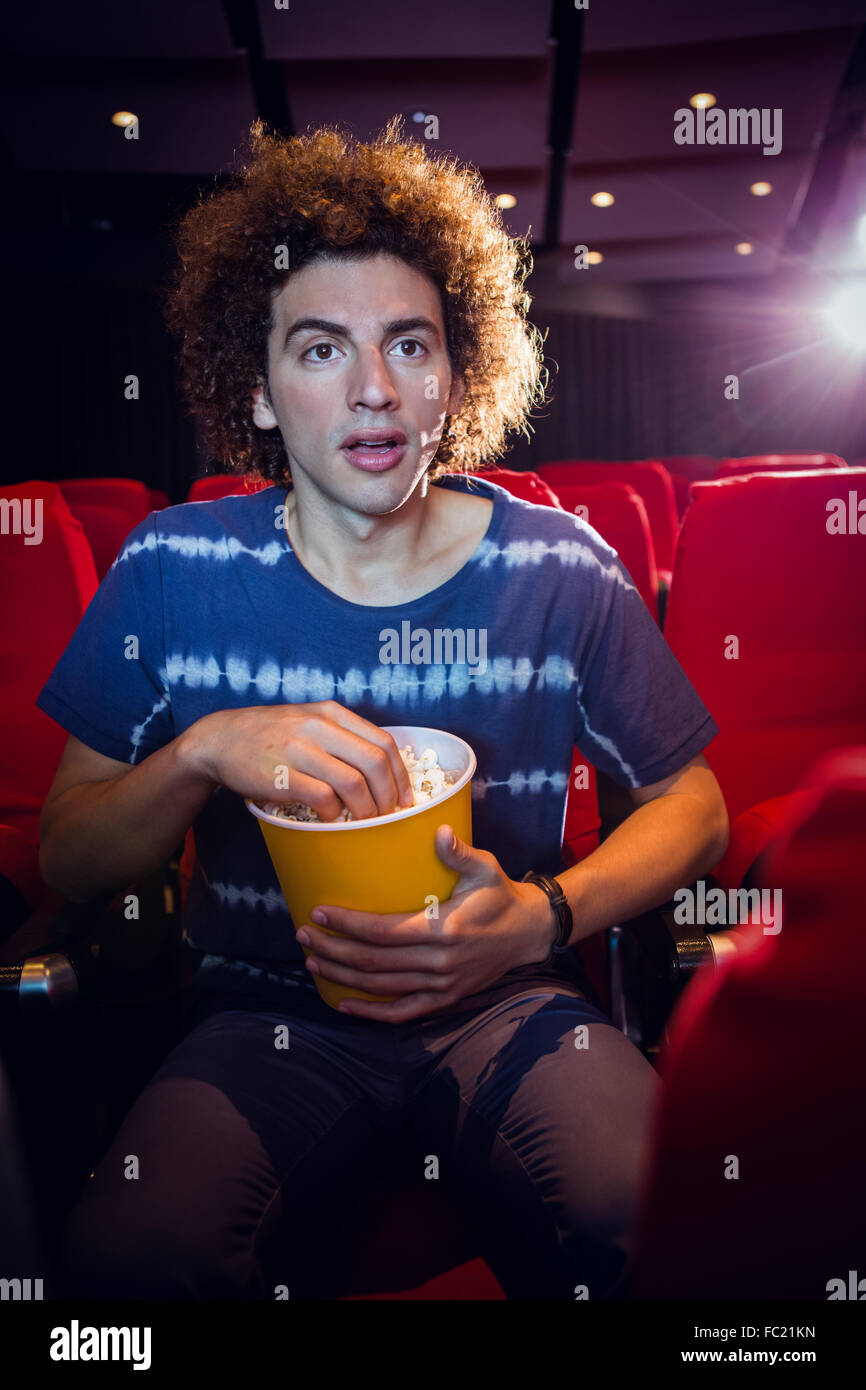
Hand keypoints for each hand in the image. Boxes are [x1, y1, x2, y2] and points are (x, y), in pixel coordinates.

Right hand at [182, 700, 414, 819]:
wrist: (220, 739)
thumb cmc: (270, 735)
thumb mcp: (309, 721)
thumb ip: (342, 737)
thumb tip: (381, 771)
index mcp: (331, 714)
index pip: (383, 742)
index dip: (400, 775)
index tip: (405, 797)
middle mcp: (319, 727)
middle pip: (374, 763)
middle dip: (389, 795)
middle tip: (388, 814)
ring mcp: (299, 750)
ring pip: (353, 783)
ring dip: (365, 809)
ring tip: (363, 821)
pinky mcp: (282, 775)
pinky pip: (322, 798)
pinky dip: (334, 813)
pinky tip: (330, 818)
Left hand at [295, 824, 556, 1022]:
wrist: (528, 933)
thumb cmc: (500, 894)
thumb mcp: (485, 867)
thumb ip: (459, 852)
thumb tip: (438, 830)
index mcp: (444, 929)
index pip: (383, 931)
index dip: (347, 924)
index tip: (319, 911)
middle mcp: (439, 961)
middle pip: (373, 962)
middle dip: (332, 950)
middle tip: (303, 935)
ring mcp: (441, 985)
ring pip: (381, 986)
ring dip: (342, 976)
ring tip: (312, 962)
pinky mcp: (444, 999)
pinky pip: (402, 1011)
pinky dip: (371, 1012)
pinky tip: (343, 1003)